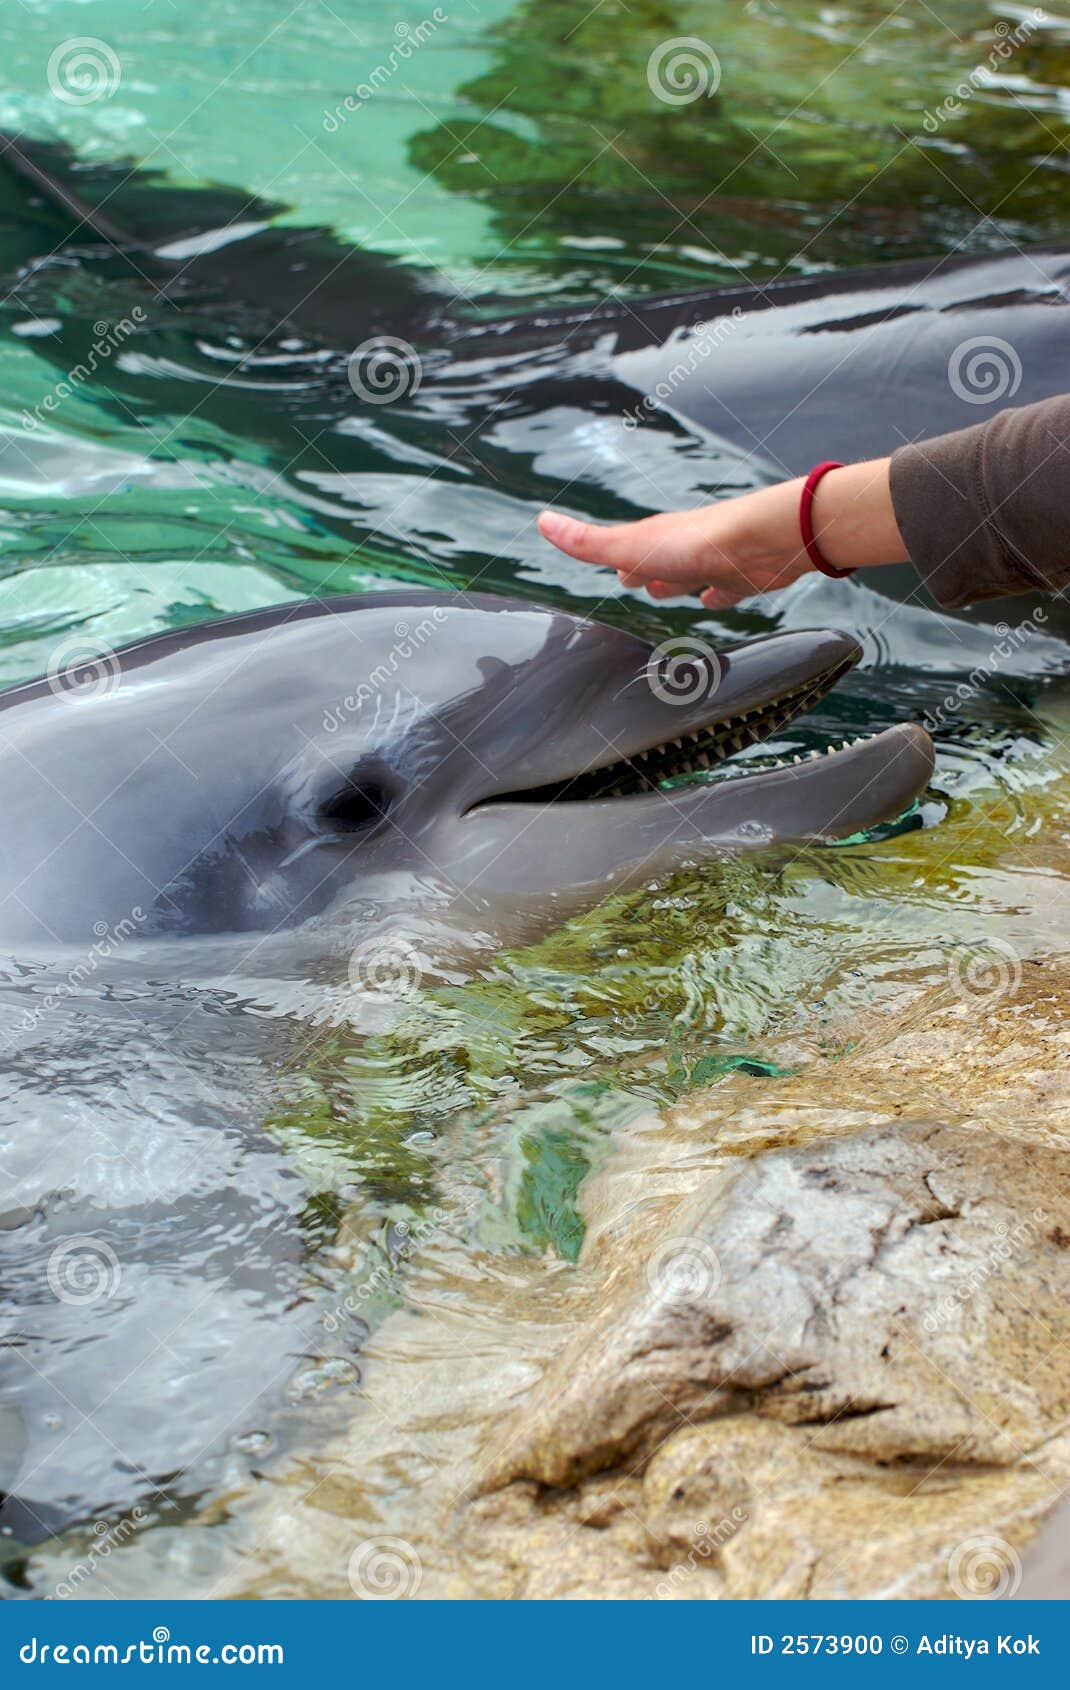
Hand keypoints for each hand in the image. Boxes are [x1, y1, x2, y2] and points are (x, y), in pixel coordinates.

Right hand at [537, 458, 907, 608]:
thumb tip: (541, 520)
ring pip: (687, 573)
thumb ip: (587, 543)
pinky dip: (716, 595)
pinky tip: (716, 599)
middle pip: (655, 560)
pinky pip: (724, 588)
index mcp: (654, 540)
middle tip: (630, 580)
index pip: (623, 549)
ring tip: (665, 591)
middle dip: (642, 570)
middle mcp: (682, 547)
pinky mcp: (741, 578)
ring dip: (676, 582)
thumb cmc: (696, 544)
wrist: (763, 541)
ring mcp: (713, 561)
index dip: (611, 558)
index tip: (603, 564)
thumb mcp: (630, 547)